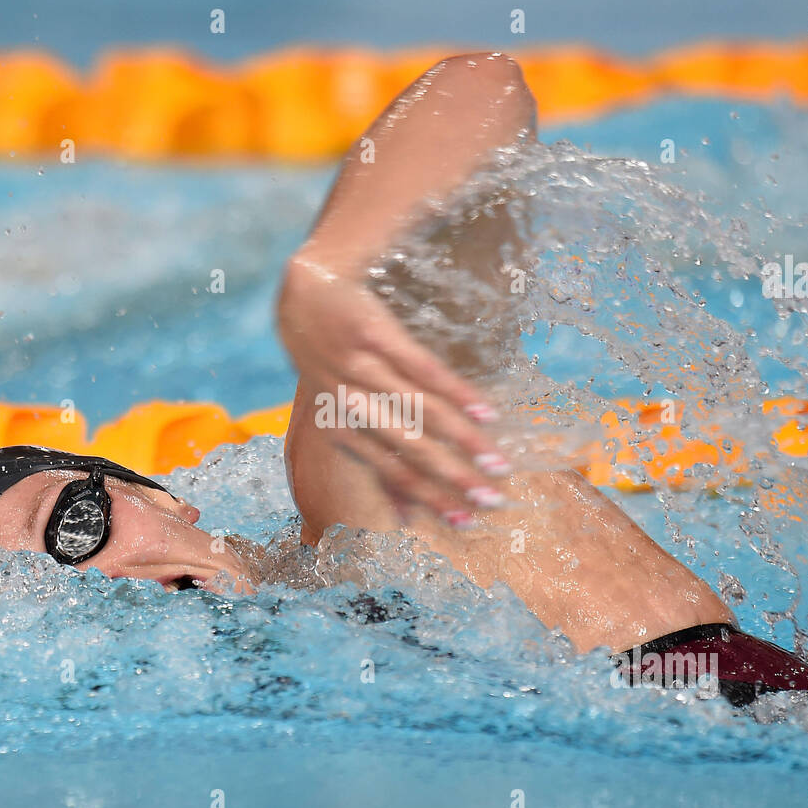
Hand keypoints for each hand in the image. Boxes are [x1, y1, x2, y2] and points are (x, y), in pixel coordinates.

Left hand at [278, 254, 510, 524]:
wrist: (309, 285)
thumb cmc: (329, 353)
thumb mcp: (336, 405)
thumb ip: (369, 452)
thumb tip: (403, 514)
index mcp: (340, 425)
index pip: (391, 471)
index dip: (429, 499)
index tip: (465, 522)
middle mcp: (348, 401)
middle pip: (409, 448)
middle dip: (453, 479)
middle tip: (493, 502)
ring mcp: (359, 366)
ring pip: (421, 413)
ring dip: (464, 442)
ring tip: (498, 464)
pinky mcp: (373, 332)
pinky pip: (423, 368)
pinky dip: (457, 393)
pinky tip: (487, 413)